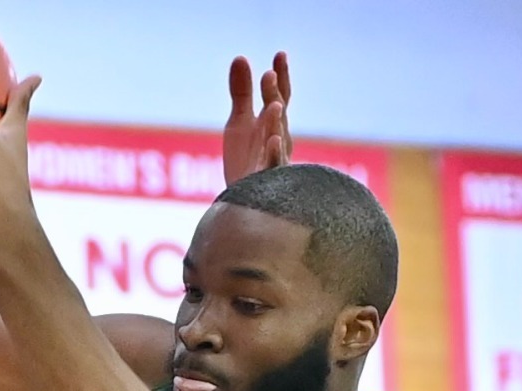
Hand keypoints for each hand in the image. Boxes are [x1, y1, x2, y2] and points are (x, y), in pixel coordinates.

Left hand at [222, 53, 291, 184]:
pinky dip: (274, 154)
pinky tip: (273, 141)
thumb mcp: (240, 123)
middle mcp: (279, 140)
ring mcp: (275, 161)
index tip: (280, 54)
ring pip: (279, 139)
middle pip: (278, 115)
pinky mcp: (266, 182)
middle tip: (269, 75)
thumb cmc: (246, 162)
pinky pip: (273, 168)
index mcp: (274, 125)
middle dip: (274, 96)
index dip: (282, 77)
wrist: (242, 204)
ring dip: (276, 123)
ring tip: (274, 105)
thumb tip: (240, 57)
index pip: (281, 97)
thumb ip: (241, 92)